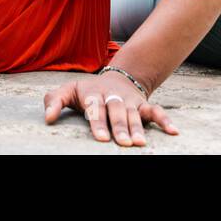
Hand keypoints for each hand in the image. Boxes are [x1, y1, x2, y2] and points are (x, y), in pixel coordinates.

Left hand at [43, 71, 178, 146]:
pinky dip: (164, 119)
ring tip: (140, 143)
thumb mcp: (68, 91)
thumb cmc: (87, 91)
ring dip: (138, 128)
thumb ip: (54, 101)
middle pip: (116, 112)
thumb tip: (47, 119)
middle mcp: (112, 97)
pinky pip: (155, 111)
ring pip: (134, 114)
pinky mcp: (142, 104)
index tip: (102, 138)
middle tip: (123, 143)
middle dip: (119, 127)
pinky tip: (173, 131)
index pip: (95, 108)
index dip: (98, 122)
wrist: (116, 77)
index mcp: (93, 94)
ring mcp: (128, 101)